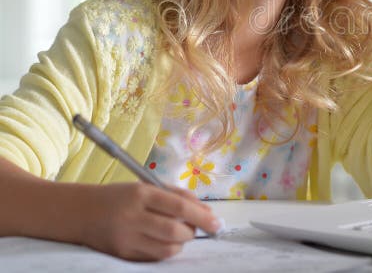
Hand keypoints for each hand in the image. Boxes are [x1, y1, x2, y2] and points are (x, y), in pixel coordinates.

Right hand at [78, 182, 219, 260]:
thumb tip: (206, 211)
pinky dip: (166, 251)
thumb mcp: (146, 187)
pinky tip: (164, 242)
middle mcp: (132, 216)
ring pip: (167, 249)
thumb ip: (176, 195)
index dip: (202, 216)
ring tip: (179, 234)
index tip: (217, 223)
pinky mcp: (121, 255)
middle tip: (195, 229)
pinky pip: (154, 258)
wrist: (80, 213)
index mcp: (141, 194)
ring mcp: (126, 238)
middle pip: (174, 231)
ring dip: (181, 243)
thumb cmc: (121, 197)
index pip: (179, 206)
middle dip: (193, 232)